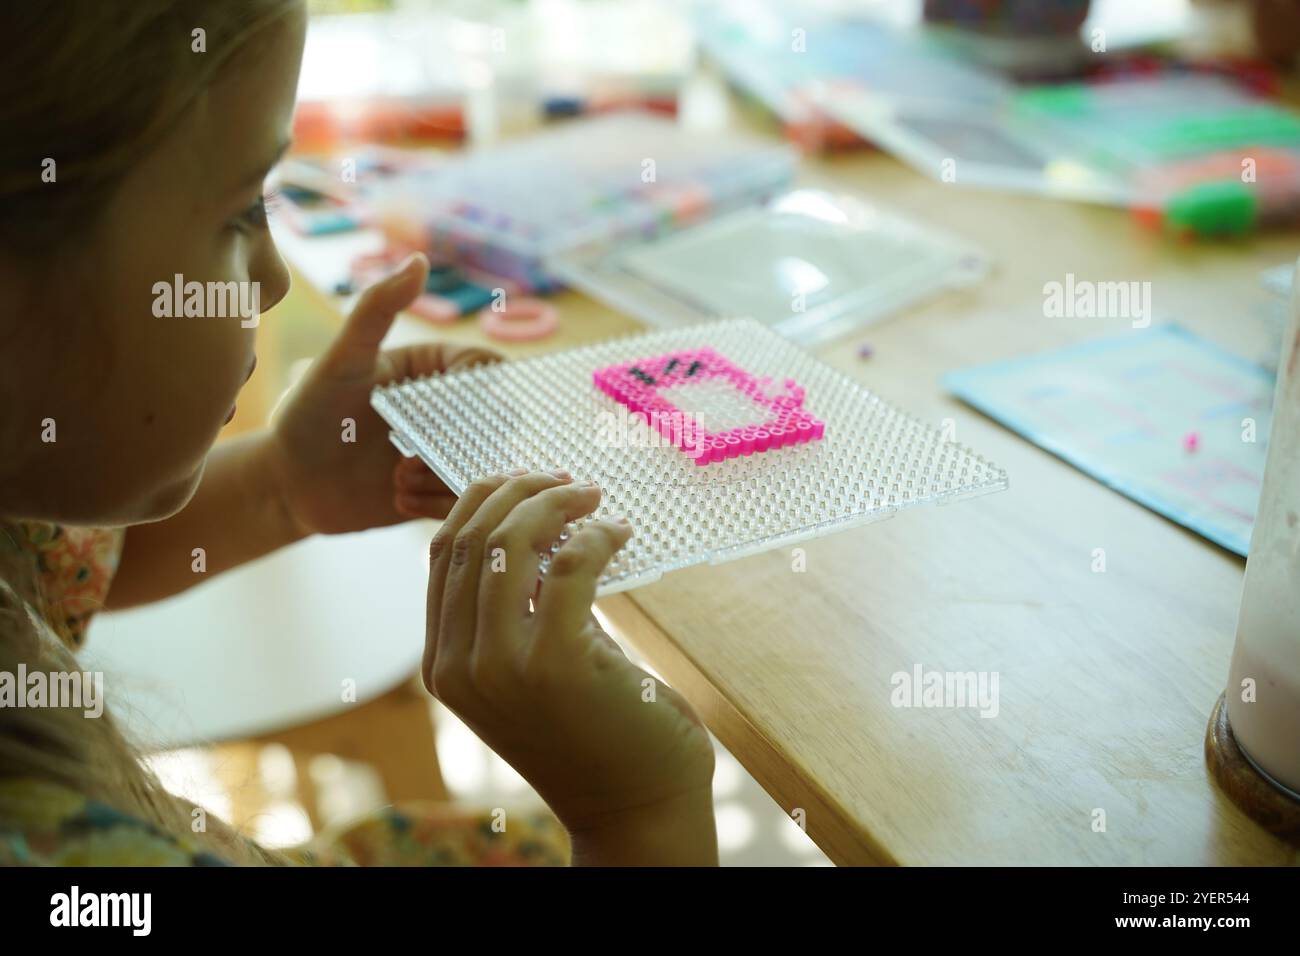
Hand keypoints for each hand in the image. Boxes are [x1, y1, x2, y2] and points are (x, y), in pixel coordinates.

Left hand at [264, 254, 500, 535]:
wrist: (287, 485)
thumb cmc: (308, 414)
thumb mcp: (342, 360)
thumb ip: (377, 309)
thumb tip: (419, 260)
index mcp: (434, 370)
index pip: (486, 369)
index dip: (478, 389)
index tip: (442, 409)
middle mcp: (447, 411)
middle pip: (495, 421)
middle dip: (458, 442)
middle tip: (409, 454)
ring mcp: (446, 454)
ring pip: (483, 464)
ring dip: (440, 475)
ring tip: (395, 478)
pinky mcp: (440, 495)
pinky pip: (464, 501)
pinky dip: (435, 504)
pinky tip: (396, 499)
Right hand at [423, 471, 717, 864]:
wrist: (634, 806)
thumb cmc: (592, 730)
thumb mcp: (527, 671)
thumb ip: (507, 614)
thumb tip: (522, 521)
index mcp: (443, 665)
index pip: (441, 552)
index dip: (482, 500)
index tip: (528, 481)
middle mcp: (458, 667)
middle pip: (470, 538)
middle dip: (519, 490)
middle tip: (569, 481)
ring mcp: (502, 667)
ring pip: (509, 542)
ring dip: (557, 503)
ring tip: (594, 497)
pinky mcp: (556, 663)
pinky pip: (568, 564)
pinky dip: (596, 535)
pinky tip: (618, 533)